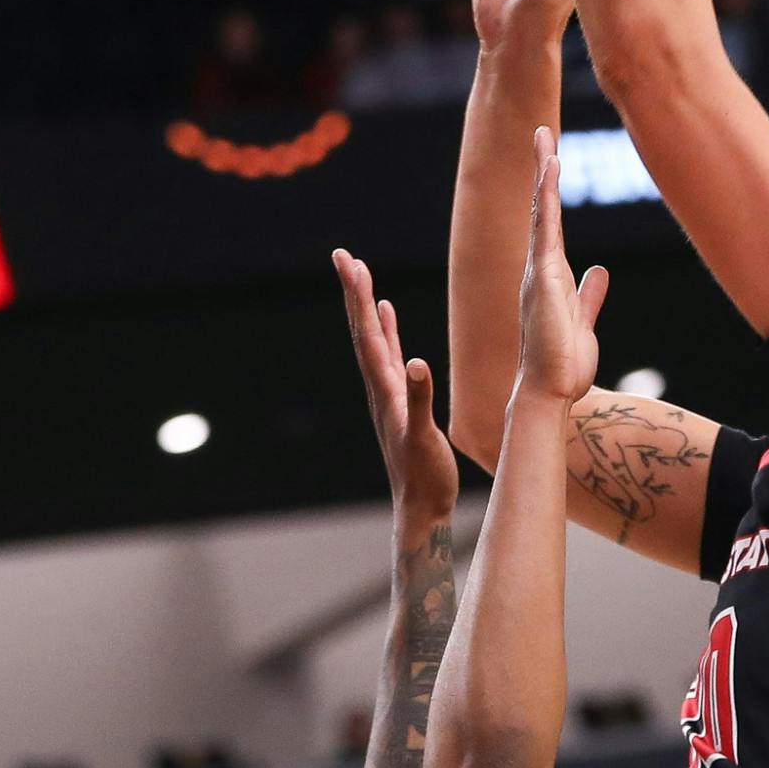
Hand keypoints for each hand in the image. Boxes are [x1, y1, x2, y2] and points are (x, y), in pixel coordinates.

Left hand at [334, 248, 460, 530]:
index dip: (359, 298)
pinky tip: (387, 315)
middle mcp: (380, 388)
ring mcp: (388, 393)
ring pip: (373, 339)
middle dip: (355, 292)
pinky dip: (387, 330)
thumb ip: (421, 401)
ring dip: (367, 307)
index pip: (367, 335)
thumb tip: (418, 362)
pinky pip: (389, 354)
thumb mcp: (424, 439)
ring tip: (361, 275)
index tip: (349, 263)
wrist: (420, 511)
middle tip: (344, 256)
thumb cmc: (424, 479)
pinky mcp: (400, 400)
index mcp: (385, 391)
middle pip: (363, 331)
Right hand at [517, 128, 608, 401]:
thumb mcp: (583, 322)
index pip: (550, 225)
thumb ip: (589, 295)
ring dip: (543, 173)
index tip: (552, 161)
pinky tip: (550, 171)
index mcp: (550, 277)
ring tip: (544, 137)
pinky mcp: (543, 276)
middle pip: (541, 208)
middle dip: (542, 170)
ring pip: (541, 210)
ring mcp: (538, 270)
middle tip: (542, 133)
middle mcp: (540, 268)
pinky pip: (544, 227)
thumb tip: (599, 272)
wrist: (548, 392)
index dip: (550, 192)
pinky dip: (546, 197)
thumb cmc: (563, 365)